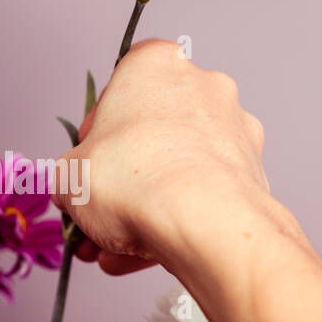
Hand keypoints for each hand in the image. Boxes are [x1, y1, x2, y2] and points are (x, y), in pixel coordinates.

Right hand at [53, 39, 300, 276]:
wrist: (202, 222)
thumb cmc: (136, 179)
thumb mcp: (70, 175)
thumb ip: (70, 175)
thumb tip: (74, 188)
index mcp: (157, 65)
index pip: (120, 84)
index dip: (96, 128)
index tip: (86, 159)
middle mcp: (204, 87)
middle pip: (151, 134)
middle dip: (121, 179)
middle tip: (97, 212)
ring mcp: (234, 130)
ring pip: (178, 169)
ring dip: (144, 207)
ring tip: (113, 248)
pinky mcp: (251, 173)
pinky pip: (203, 195)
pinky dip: (176, 221)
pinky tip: (145, 256)